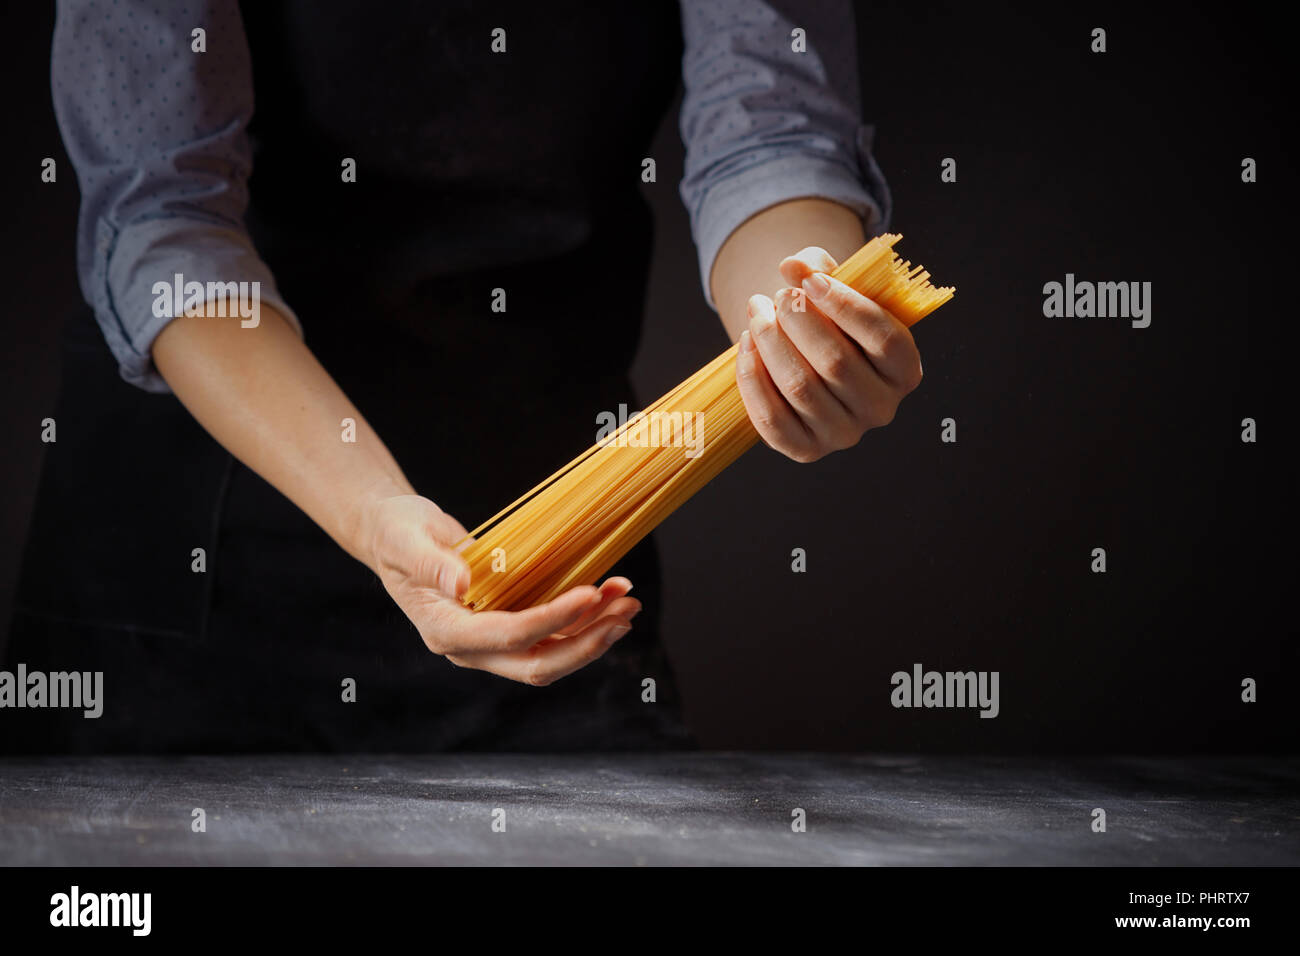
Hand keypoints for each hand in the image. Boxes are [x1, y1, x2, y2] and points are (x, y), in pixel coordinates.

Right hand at [360, 494, 640, 684]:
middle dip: (586, 644)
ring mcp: (490, 644)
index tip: (590, 593)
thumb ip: (433, 564)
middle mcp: (471, 648)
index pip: (508, 635)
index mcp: (445, 631)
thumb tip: (462, 585)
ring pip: (551, 655)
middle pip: (537, 665)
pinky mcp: (507, 629)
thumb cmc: (398, 534)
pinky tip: (611, 596)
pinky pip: (552, 636)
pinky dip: (584, 621)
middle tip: (625, 613)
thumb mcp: (407, 540)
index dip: (552, 619)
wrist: (393, 536)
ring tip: (629, 602)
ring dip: (594, 633)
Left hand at [735, 246, 923, 462]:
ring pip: (801, 387)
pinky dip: (753, 379)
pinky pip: (773, 419)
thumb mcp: (836, 290)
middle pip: (836, 362)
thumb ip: (820, 270)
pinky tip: (746, 345)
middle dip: (797, 321)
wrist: (806, 360)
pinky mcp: (807, 450)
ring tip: (757, 311)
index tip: (809, 280)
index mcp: (905, 370)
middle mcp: (882, 408)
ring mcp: (845, 434)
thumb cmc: (830, 320)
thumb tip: (792, 265)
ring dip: (770, 342)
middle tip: (775, 295)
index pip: (884, 339)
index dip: (845, 306)